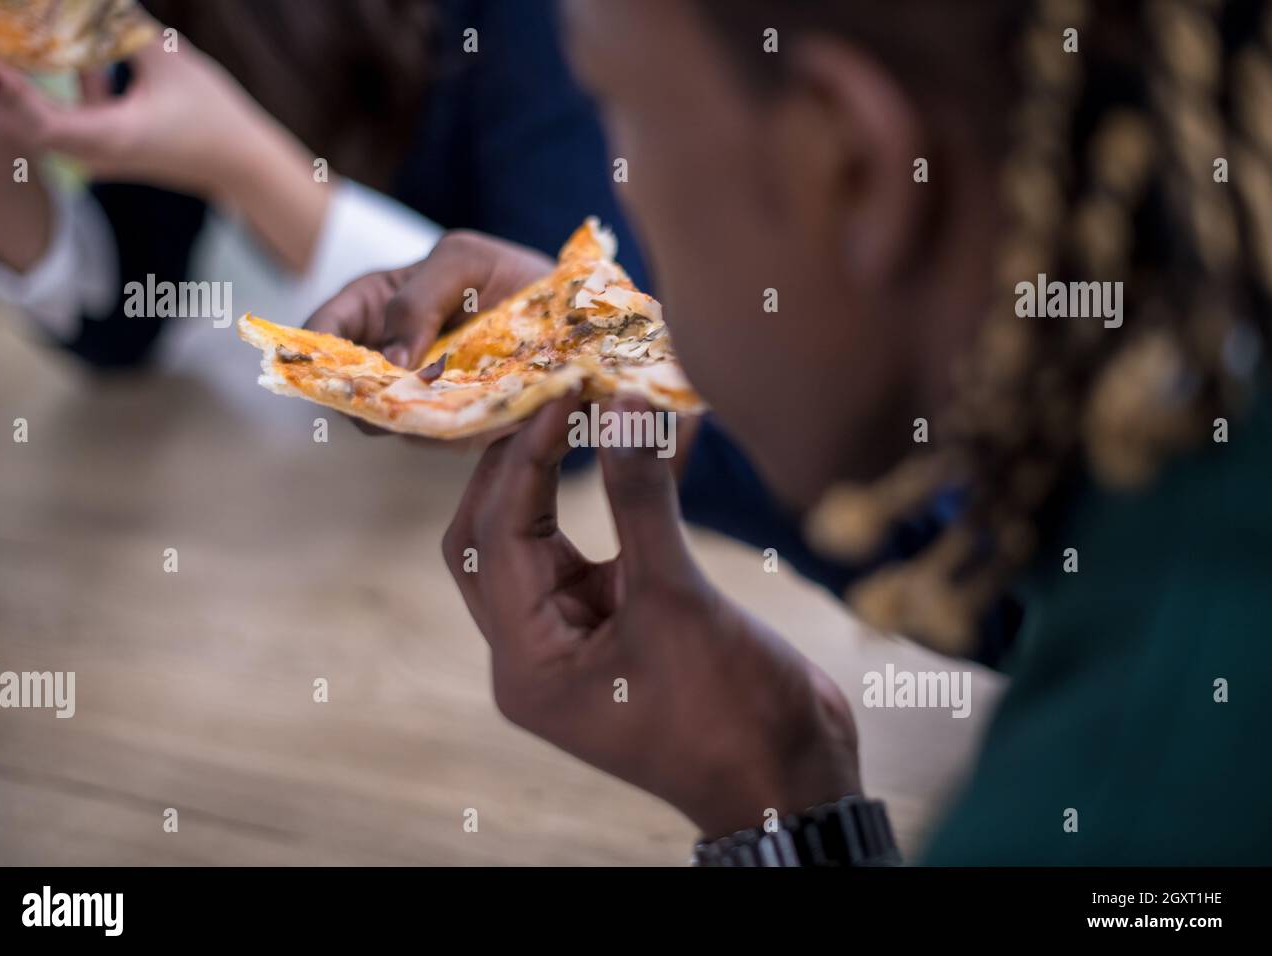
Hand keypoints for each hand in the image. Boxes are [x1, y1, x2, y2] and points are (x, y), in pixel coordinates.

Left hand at [0, 38, 267, 195]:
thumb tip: (100, 0)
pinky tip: (51, 54)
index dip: (11, 93)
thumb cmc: (215, 118)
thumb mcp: (172, 62)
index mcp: (114, 138)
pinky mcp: (107, 147)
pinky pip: (64, 119)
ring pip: (42, 122)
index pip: (45, 124)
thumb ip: (126, 26)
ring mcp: (101, 154)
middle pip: (27, 126)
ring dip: (19, 90)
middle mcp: (98, 154)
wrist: (243, 165)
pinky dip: (50, 91)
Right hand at [304, 230, 554, 441]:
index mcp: (372, 307)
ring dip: (421, 421)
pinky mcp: (454, 425)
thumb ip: (418, 299)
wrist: (568, 308)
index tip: (347, 372)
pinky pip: (442, 438)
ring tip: (463, 403)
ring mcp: (416, 396)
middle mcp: (385, 359)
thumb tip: (392, 362)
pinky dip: (459, 432)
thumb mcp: (462, 262)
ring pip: (395, 424)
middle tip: (413, 396)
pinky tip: (489, 416)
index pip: (319, 335)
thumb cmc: (503, 272)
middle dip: (373, 401)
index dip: (317, 357)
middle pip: (350, 394)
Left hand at [443, 394, 861, 838]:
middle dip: (518, 463)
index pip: (494, 538)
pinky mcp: (617, 625)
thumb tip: (623, 404)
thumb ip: (642, 500)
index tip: (560, 392)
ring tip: (587, 405)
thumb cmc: (732, 711)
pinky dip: (613, 501)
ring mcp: (573, 639)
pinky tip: (643, 446)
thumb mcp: (679, 600)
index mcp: (526, 661)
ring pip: (539, 539)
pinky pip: (596, 550)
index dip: (523, 458)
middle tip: (552, 393)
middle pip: (492, 536)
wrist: (794, 780)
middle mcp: (533, 651)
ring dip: (559, 477)